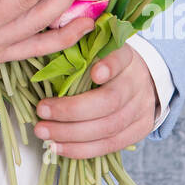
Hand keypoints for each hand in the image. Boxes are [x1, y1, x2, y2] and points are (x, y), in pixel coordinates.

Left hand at [33, 44, 158, 158]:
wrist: (142, 80)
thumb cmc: (106, 62)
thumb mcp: (97, 49)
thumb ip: (78, 47)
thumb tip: (50, 35)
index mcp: (126, 57)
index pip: (120, 59)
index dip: (109, 66)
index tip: (94, 72)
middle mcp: (137, 83)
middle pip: (110, 101)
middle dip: (71, 110)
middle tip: (41, 110)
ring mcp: (141, 109)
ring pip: (108, 128)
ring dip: (71, 134)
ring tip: (43, 132)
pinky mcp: (140, 130)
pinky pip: (110, 145)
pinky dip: (81, 150)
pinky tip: (58, 147)